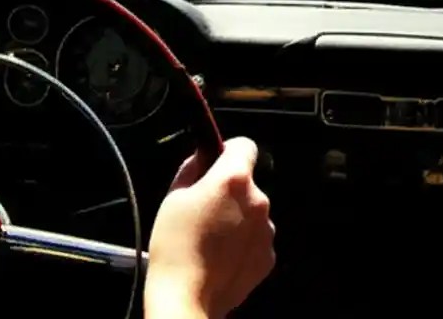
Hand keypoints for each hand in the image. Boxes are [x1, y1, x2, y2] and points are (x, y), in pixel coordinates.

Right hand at [145, 137, 274, 318]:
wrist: (188, 296)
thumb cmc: (175, 246)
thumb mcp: (173, 197)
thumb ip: (192, 169)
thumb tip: (201, 158)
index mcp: (234, 180)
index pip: (244, 145)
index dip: (228, 151)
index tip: (216, 162)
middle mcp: (258, 201)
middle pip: (247, 184)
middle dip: (229, 191)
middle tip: (204, 209)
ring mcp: (266, 230)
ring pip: (252, 212)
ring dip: (237, 218)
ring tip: (210, 237)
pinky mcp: (269, 255)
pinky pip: (256, 238)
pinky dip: (243, 242)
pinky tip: (221, 255)